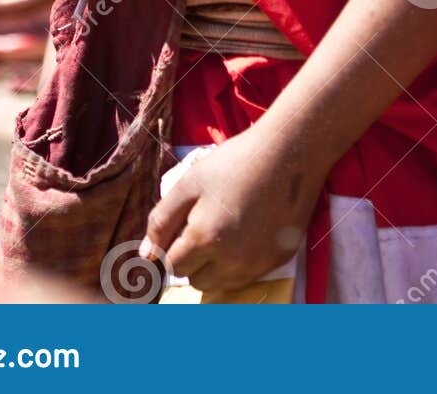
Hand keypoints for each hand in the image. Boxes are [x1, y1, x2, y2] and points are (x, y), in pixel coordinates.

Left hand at [138, 121, 324, 291]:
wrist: (289, 152)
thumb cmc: (234, 162)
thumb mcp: (190, 182)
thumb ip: (162, 220)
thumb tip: (146, 256)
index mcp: (205, 240)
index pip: (173, 266)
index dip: (173, 245)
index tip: (184, 224)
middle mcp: (232, 262)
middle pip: (197, 281)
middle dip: (193, 260)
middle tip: (205, 225)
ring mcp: (257, 265)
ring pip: (221, 284)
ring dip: (215, 266)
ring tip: (225, 229)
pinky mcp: (278, 262)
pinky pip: (247, 276)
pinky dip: (240, 263)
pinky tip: (248, 231)